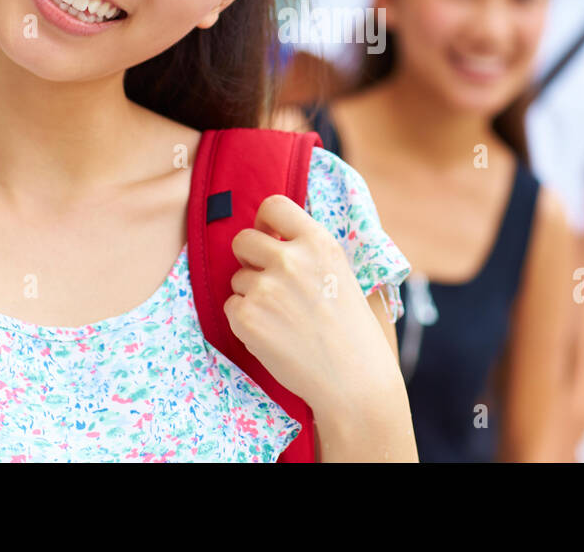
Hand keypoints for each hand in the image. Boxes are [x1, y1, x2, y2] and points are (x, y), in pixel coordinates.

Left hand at [223, 194, 396, 415]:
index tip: (268, 235)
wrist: (353, 379)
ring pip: (237, 279)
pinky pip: (231, 307)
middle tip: (268, 283)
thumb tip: (272, 238)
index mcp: (318, 242)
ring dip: (251, 295)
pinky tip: (273, 335)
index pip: (273, 205)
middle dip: (249, 260)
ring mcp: (265, 288)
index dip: (264, 220)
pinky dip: (245, 321)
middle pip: (243, 240)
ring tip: (282, 319)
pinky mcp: (247, 317)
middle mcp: (290, 259)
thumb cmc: (350, 329)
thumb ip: (307, 252)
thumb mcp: (339, 273)